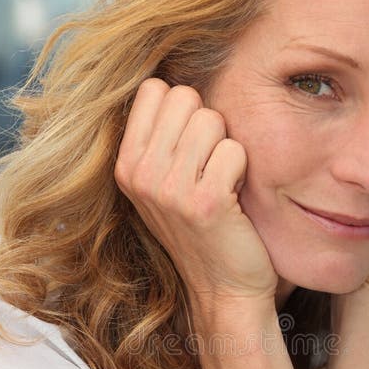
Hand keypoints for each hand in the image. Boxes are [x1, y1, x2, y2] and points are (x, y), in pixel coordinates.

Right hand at [114, 79, 277, 308]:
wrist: (224, 288)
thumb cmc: (202, 229)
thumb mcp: (164, 183)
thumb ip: (161, 136)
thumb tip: (175, 80)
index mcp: (125, 165)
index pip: (155, 89)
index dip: (184, 110)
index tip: (190, 149)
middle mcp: (139, 175)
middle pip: (185, 96)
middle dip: (207, 124)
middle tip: (208, 167)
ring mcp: (169, 190)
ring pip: (212, 119)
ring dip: (226, 147)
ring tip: (220, 182)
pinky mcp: (205, 202)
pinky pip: (235, 149)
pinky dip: (242, 169)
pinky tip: (233, 198)